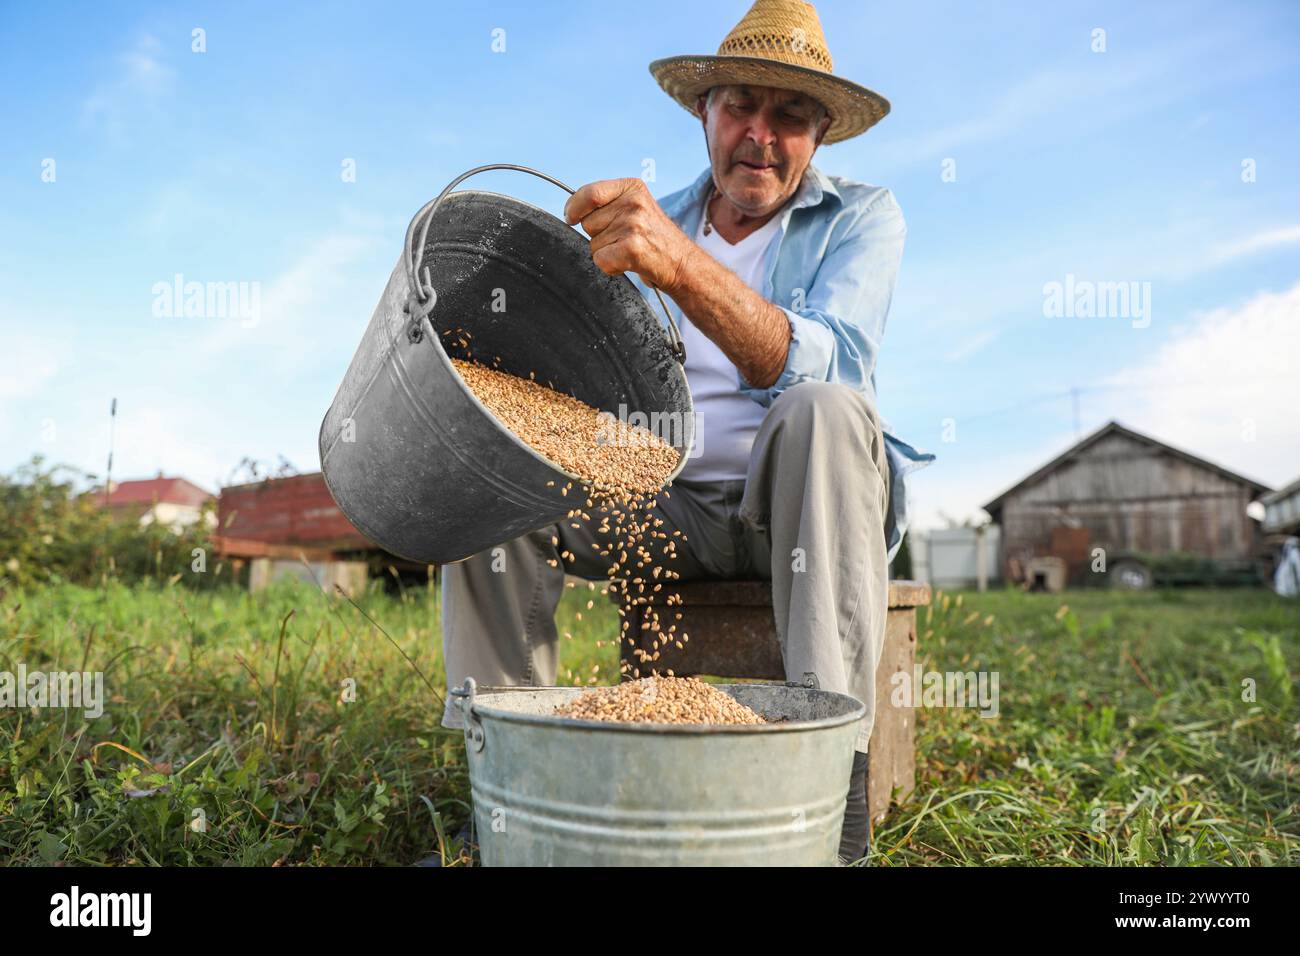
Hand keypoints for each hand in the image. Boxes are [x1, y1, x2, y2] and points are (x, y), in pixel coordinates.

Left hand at [563, 177, 695, 293]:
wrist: (683, 263)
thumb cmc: (655, 238)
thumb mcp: (637, 207)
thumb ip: (608, 202)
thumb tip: (571, 210)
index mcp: (632, 187)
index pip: (588, 193)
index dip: (574, 208)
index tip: (571, 217)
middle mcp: (634, 203)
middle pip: (587, 222)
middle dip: (597, 235)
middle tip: (623, 240)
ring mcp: (633, 225)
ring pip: (592, 243)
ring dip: (606, 252)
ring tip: (628, 250)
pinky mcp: (632, 248)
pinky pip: (600, 259)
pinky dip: (610, 267)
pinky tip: (628, 263)